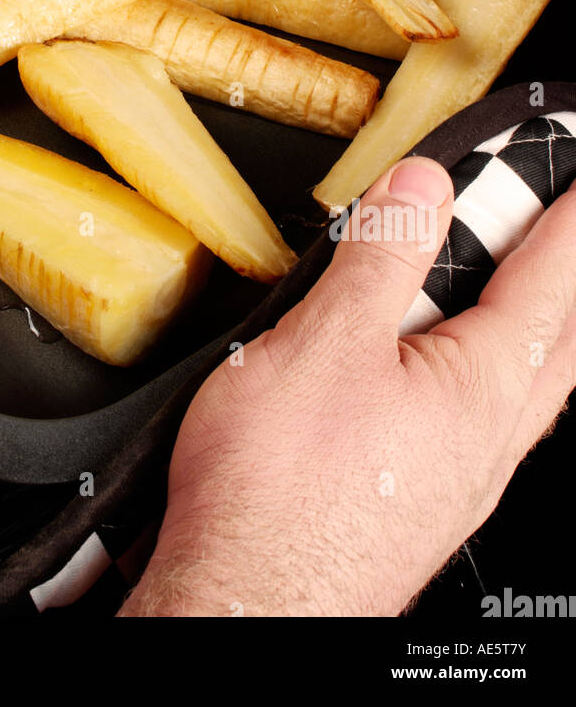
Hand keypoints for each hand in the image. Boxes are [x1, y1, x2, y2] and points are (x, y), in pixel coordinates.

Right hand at [120, 156, 575, 616]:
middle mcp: (490, 434)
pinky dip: (496, 369)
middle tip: (572, 226)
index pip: (549, 279)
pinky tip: (460, 377)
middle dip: (572, 273)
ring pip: (532, 384)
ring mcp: (465, 474)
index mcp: (480, 383)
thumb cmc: (279, 493)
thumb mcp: (327, 341)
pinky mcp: (429, 499)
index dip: (568, 219)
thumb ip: (384, 255)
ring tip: (532, 289)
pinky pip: (492, 417)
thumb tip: (422, 186)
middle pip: (562, 337)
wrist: (249, 604)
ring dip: (543, 325)